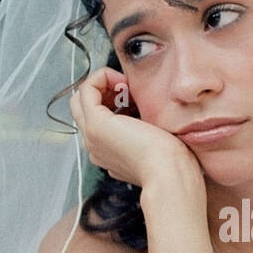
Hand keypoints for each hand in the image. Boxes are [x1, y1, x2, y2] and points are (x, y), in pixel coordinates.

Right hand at [69, 66, 200, 190]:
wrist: (170, 175)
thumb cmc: (171, 163)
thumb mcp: (155, 141)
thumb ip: (144, 128)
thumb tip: (145, 110)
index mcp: (109, 152)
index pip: (98, 119)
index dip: (113, 99)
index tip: (137, 96)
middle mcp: (96, 146)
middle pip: (83, 108)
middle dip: (103, 90)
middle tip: (128, 88)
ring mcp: (93, 136)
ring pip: (81, 99)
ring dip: (103, 83)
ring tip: (127, 86)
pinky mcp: (96, 124)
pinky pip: (86, 89)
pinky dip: (101, 77)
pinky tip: (123, 82)